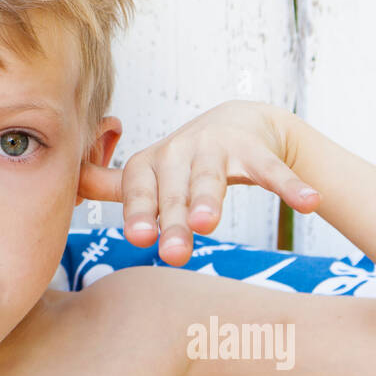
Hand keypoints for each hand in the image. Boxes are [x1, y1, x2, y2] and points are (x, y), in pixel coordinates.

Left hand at [79, 100, 318, 265]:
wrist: (241, 123)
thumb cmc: (183, 161)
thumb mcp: (148, 174)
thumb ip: (111, 186)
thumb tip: (65, 188)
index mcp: (149, 165)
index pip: (138, 190)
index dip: (138, 211)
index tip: (139, 237)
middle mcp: (178, 153)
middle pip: (174, 193)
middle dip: (172, 221)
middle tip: (172, 253)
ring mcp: (217, 148)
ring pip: (211, 177)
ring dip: (209, 198)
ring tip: (209, 223)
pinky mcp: (255, 149)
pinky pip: (272, 169)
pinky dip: (291, 185)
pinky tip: (309, 203)